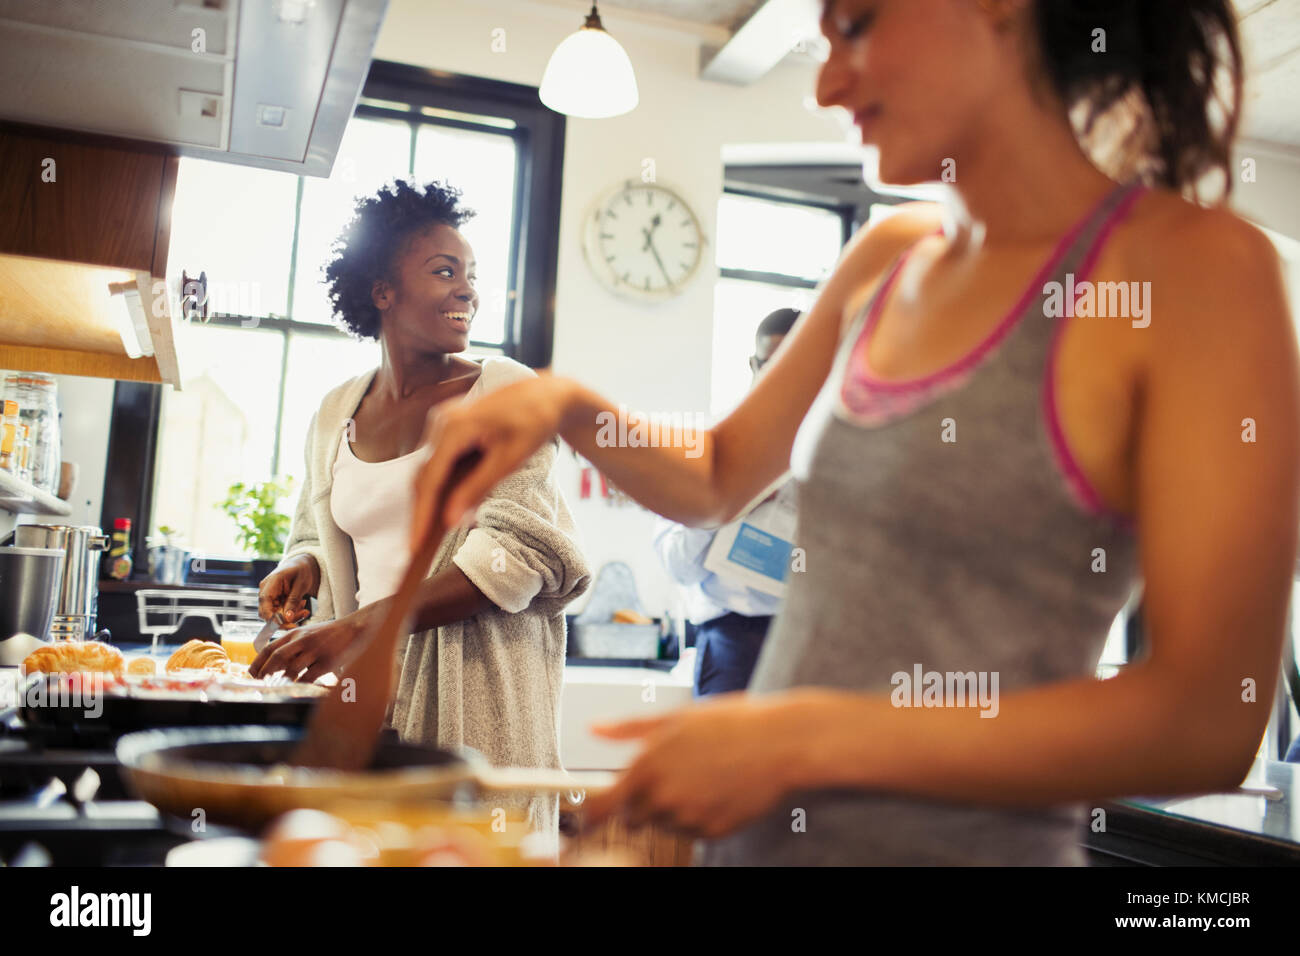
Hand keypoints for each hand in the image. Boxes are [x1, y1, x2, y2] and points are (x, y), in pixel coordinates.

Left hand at [248, 614, 360, 681]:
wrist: (355, 628)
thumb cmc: (329, 633)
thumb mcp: (307, 633)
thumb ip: (292, 645)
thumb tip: (275, 663)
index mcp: (295, 633)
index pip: (269, 648)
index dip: (257, 663)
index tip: (252, 674)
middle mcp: (303, 640)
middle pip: (277, 658)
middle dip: (266, 673)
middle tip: (261, 684)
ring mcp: (315, 650)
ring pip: (291, 669)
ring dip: (282, 681)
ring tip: (277, 688)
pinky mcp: (327, 661)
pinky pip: (308, 677)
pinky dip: (300, 685)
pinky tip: (296, 689)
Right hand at [257, 553, 318, 624]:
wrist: (302, 565)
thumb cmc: (301, 570)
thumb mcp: (301, 584)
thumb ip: (293, 600)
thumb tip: (288, 618)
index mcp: (270, 583)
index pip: (264, 604)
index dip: (273, 618)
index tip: (288, 625)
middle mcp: (266, 591)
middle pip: (268, 613)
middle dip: (286, 619)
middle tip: (304, 613)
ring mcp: (269, 597)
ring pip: (275, 616)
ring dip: (291, 616)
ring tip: (304, 608)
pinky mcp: (274, 602)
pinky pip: (280, 613)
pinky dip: (291, 613)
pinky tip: (301, 606)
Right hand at [410, 375, 573, 552]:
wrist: (544, 395)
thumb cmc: (532, 423)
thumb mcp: (510, 460)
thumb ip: (478, 488)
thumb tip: (451, 520)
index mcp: (455, 427)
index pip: (430, 479)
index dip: (420, 515)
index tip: (414, 546)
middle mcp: (441, 421)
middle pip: (423, 476)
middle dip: (420, 513)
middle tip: (417, 549)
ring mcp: (442, 422)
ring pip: (428, 470)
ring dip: (428, 501)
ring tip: (425, 536)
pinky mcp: (447, 428)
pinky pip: (437, 462)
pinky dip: (438, 487)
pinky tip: (440, 510)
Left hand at [582, 693, 803, 838]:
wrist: (781, 743)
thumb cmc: (729, 723)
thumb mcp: (675, 717)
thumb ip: (629, 729)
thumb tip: (593, 728)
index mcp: (648, 767)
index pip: (603, 806)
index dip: (590, 814)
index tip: (586, 816)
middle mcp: (664, 798)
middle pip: (632, 818)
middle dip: (640, 802)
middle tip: (666, 776)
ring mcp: (689, 818)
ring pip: (663, 824)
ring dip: (670, 809)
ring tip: (699, 777)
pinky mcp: (713, 832)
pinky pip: (691, 832)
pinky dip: (697, 817)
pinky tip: (715, 790)